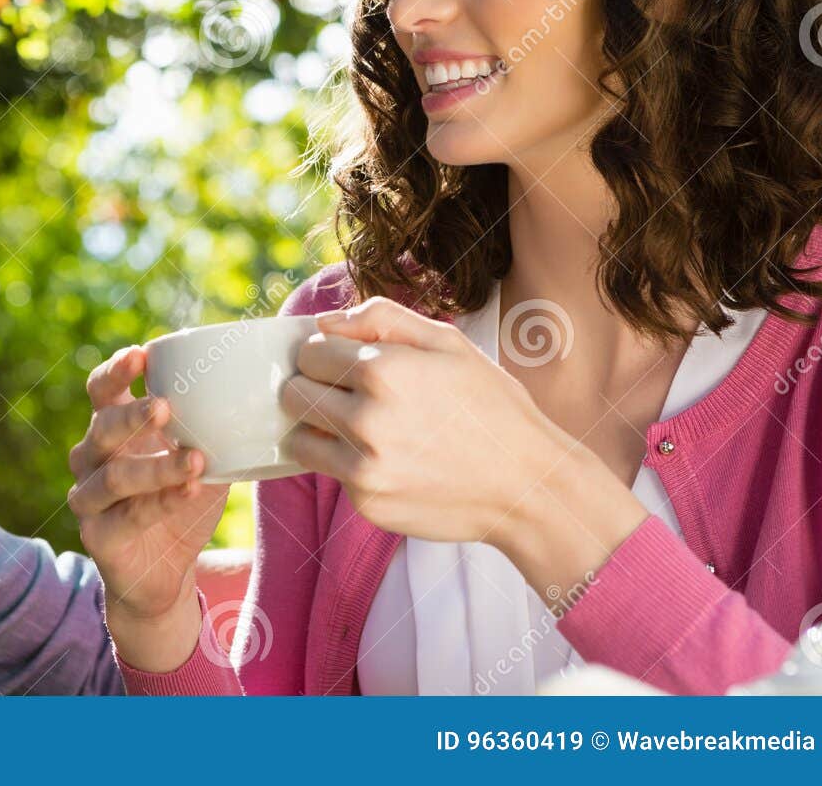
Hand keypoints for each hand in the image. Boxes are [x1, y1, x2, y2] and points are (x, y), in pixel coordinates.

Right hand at [68, 346, 226, 669]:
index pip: (100, 390)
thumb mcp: (200, 458)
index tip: (141, 356)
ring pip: (114, 477)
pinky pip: (130, 515)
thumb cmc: (181, 501)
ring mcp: (89, 499)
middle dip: (133, 416)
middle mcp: (90, 459)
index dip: (115, 372)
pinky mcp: (98, 537)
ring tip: (195, 459)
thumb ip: (212, 428)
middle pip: (102, 428)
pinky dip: (163, 501)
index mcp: (111, 430)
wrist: (164, 574)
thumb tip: (260, 390)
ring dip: (156, 466)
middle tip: (166, 405)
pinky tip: (192, 490)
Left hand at [280, 297, 574, 546]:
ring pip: (299, 438)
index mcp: (382, 370)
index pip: (309, 352)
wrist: (528, 486)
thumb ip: (380, 318)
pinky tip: (388, 460)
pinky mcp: (367, 504)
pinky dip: (347, 465)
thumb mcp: (447, 342)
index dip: (325, 354)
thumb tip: (324, 324)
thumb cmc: (491, 406)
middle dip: (313, 388)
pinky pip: (331, 475)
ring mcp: (364, 468)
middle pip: (293, 393)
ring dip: (318, 429)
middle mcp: (366, 420)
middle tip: (346, 394)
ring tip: (357, 427)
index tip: (344, 362)